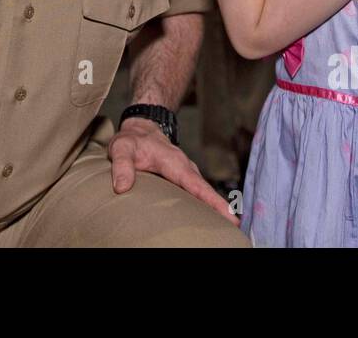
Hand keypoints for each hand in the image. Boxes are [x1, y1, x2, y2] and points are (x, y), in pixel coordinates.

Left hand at [107, 117, 239, 224]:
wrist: (141, 129)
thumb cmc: (132, 140)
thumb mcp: (121, 148)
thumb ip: (121, 166)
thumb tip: (121, 188)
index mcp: (175, 163)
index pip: (196, 184)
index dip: (212, 200)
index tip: (230, 215)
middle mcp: (186, 169)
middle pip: (205, 192)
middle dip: (221, 209)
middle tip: (236, 227)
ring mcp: (187, 174)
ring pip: (203, 193)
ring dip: (215, 209)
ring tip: (228, 228)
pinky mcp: (184, 180)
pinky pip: (197, 194)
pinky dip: (206, 205)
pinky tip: (210, 220)